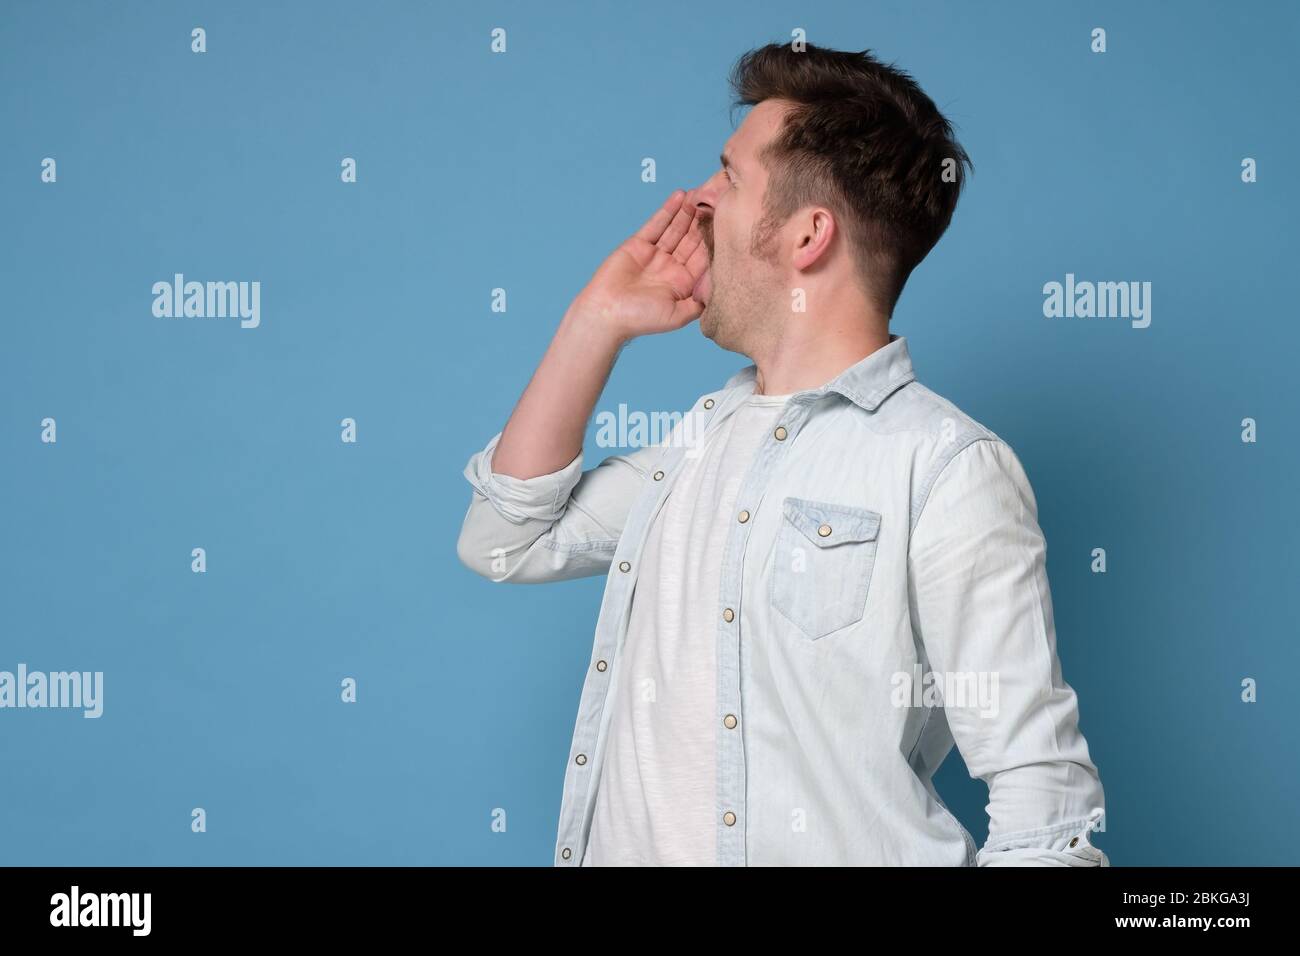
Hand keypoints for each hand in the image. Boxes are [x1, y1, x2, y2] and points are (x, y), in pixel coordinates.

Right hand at [568, 189, 709, 341]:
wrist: (605, 313)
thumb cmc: (640, 319)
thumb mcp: (677, 316)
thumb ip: (699, 304)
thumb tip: (721, 293)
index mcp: (683, 283)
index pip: (704, 257)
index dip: (715, 240)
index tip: (728, 222)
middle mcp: (672, 267)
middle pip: (692, 239)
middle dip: (703, 221)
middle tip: (716, 201)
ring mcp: (655, 255)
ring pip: (676, 229)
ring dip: (688, 212)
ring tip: (699, 194)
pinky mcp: (639, 244)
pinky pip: (656, 224)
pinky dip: (668, 210)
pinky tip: (679, 196)